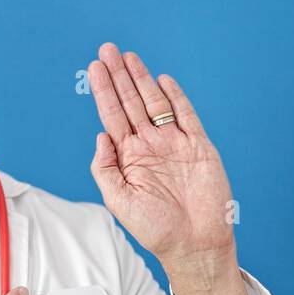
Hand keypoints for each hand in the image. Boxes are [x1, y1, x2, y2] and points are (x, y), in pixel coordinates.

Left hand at [87, 42, 237, 280]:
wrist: (193, 244)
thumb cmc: (155, 228)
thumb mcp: (119, 201)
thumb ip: (105, 168)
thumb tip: (100, 135)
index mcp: (129, 158)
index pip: (112, 116)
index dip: (104, 92)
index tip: (95, 68)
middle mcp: (150, 146)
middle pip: (131, 103)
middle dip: (119, 77)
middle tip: (107, 50)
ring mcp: (174, 144)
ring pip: (155, 103)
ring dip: (142, 80)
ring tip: (129, 57)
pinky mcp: (198, 147)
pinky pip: (186, 116)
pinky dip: (175, 97)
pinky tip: (162, 80)